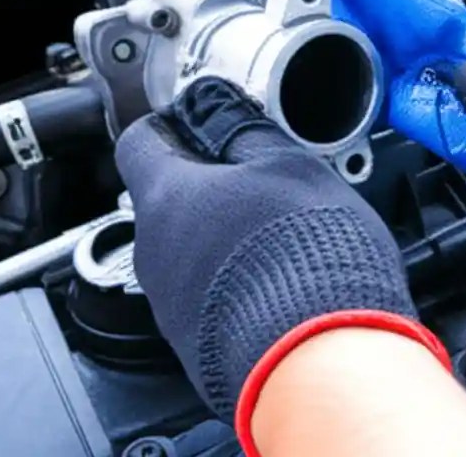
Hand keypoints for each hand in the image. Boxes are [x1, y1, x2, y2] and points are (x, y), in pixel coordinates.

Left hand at [115, 77, 440, 424]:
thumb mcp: (287, 163)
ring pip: (193, 251)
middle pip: (170, 200)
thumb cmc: (309, 260)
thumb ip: (241, 128)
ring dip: (230, 236)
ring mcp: (174, 306)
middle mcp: (155, 253)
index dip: (176, 123)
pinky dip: (242, 282)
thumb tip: (212, 105)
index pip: (141, 140)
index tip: (208, 121)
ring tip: (288, 235)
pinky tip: (287, 280)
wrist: (323, 361)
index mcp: (166, 197)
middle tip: (269, 179)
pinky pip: (212, 297)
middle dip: (214, 185)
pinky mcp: (200, 346)